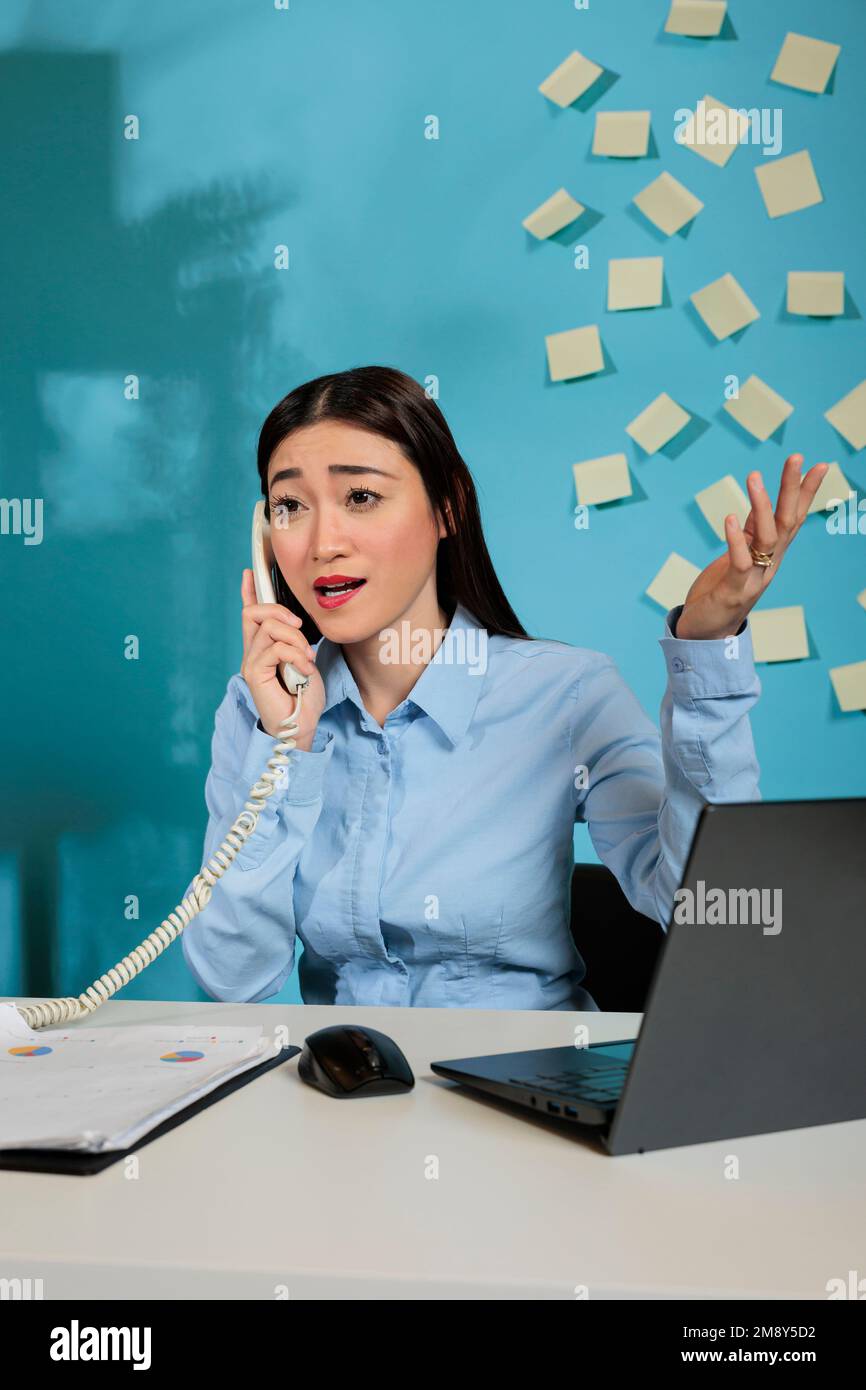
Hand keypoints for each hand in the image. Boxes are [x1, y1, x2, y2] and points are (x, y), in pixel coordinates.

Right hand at [240, 569, 325, 747]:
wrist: (300, 726)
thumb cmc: (303, 698)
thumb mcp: (303, 661)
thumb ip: (295, 642)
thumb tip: (297, 624)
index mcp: (262, 648)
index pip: (251, 615)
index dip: (249, 592)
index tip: (250, 573)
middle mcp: (252, 653)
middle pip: (256, 613)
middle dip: (280, 613)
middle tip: (301, 630)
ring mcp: (251, 662)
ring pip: (270, 628)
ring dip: (297, 641)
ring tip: (307, 660)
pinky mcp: (254, 673)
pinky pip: (277, 648)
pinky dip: (297, 656)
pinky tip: (304, 671)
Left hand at [676, 455, 828, 640]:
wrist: (705, 634)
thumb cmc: (721, 592)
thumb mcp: (737, 556)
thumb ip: (749, 534)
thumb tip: (759, 505)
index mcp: (771, 554)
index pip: (793, 517)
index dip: (804, 492)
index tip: (818, 464)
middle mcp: (769, 564)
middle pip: (788, 521)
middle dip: (793, 489)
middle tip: (796, 457)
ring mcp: (755, 577)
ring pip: (768, 538)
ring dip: (762, 506)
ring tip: (754, 477)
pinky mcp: (734, 590)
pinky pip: (741, 562)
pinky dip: (736, 540)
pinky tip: (729, 519)